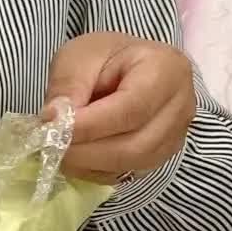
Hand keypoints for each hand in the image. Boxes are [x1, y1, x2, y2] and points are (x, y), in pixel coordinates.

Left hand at [44, 32, 195, 184]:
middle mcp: (181, 107)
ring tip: (59, 148)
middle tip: (50, 144)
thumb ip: (68, 85)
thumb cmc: (104, 57)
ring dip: (88, 164)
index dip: (90, 126)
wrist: (124, 67)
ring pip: (132, 165)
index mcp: (167, 70)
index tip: (52, 128)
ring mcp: (175, 136)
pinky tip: (77, 156)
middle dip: (86, 151)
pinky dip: (95, 171)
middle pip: (135, 145)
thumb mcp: (79, 56)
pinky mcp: (161, 157)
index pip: (131, 109)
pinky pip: (127, 174)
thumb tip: (55, 121)